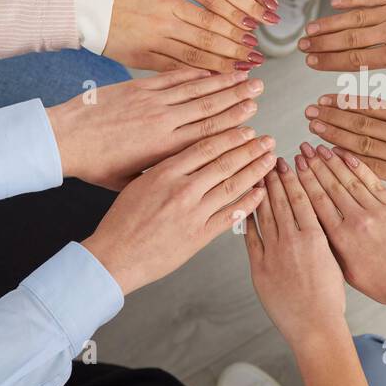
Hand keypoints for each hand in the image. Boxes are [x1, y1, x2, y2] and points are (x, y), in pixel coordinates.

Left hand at [46, 69, 264, 189]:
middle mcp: (163, 121)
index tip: (253, 118)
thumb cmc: (95, 165)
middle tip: (260, 90)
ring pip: (196, 89)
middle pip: (210, 108)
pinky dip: (194, 73)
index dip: (234, 124)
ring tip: (244, 76)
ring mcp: (152, 101)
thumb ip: (161, 175)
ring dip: (223, 82)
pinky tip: (210, 70)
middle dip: (238, 98)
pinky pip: (173, 78)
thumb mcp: (131, 181)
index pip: (209, 134)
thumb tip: (185, 179)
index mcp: (164, 148)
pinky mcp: (138, 88)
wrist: (64, 138)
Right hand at [81, 128, 276, 293]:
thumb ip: (166, 168)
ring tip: (270, 161)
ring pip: (231, 186)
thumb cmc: (122, 221)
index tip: (247, 129)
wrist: (115, 256)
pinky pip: (230, 216)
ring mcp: (192, 213)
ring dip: (255, 172)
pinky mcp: (199, 236)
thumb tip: (188, 155)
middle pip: (224, 163)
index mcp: (165, 172)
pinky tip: (261, 193)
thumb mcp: (139, 183)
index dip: (231, 136)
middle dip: (250, 149)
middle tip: (267, 140)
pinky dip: (248, 203)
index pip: (206, 147)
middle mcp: (182, 190)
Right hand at [104, 0, 265, 73]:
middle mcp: (165, 23)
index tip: (253, 36)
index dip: (234, 28)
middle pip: (208, 39)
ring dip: (222, 66)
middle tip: (257, 58)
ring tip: (243, 73)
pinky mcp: (142, 60)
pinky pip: (174, 70)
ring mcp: (154, 43)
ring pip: (195, 58)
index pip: (210, 17)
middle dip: (235, 50)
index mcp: (170, 2)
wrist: (87, 10)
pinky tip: (214, 82)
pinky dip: (195, 77)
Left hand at [244, 159, 348, 351]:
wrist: (315, 326)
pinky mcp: (259, 268)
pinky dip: (247, 218)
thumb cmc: (330, 298)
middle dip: (275, 177)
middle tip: (269, 159)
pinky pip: (250, 237)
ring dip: (260, 192)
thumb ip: (322, 235)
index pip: (302, 198)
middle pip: (282, 201)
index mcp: (316, 237)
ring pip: (265, 215)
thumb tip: (313, 214)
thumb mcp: (334, 258)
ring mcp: (274, 254)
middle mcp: (294, 241)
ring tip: (256, 174)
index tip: (290, 163)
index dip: (294, 178)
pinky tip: (245, 204)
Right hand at [292, 145, 385, 311]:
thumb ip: (331, 248)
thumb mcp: (347, 272)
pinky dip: (359, 166)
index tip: (294, 167)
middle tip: (302, 149)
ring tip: (320, 147)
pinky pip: (374, 182)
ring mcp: (378, 212)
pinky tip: (348, 155)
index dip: (303, 181)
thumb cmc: (383, 285)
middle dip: (313, 165)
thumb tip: (316, 228)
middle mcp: (357, 221)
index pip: (316, 202)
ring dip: (333, 161)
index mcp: (342, 239)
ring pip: (350, 180)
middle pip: (330, 186)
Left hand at [303, 79, 385, 202]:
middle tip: (309, 111)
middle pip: (360, 121)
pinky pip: (371, 169)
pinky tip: (331, 158)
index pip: (374, 104)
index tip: (328, 99)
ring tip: (313, 130)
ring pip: (360, 143)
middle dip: (332, 116)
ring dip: (333, 136)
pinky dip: (349, 162)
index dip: (347, 102)